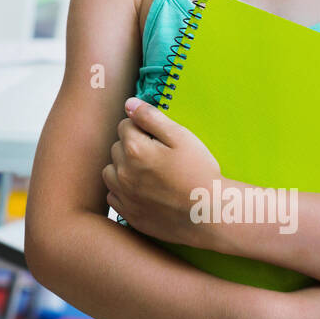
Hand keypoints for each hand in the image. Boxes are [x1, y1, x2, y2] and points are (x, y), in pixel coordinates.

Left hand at [103, 96, 221, 246]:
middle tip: (158, 156)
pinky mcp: (128, 214)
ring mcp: (124, 195)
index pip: (124, 125)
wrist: (209, 214)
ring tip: (148, 173)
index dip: (142, 127)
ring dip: (123, 168)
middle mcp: (123, 172)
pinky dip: (122, 190)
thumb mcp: (181, 137)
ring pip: (110, 171)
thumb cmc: (199, 172)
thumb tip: (129, 104)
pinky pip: (113, 195)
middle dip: (132, 146)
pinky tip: (143, 191)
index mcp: (135, 149)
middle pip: (117, 147)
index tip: (159, 138)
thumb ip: (151, 117)